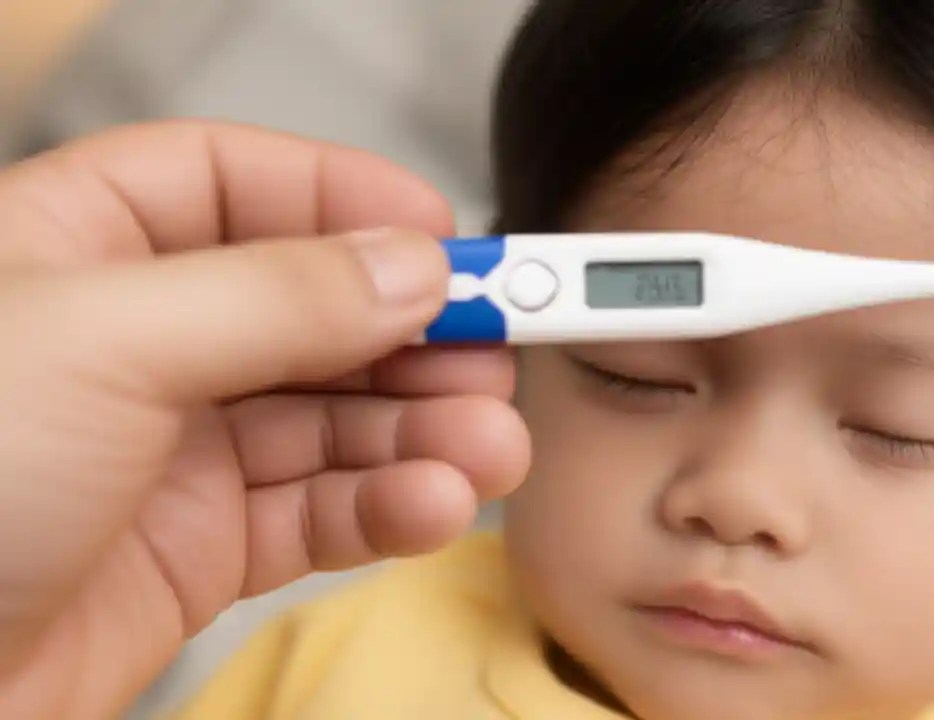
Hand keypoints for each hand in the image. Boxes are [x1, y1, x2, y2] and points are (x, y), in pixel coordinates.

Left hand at [0, 121, 529, 717]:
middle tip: (496, 352)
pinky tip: (433, 505)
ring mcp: (170, 451)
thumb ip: (273, 297)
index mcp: (76, 250)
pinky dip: (387, 507)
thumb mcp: (104, 346)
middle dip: (412, 333)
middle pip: (309, 308)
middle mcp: (133, 345)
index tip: (441, 237)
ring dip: (422, 431)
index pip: (231, 185)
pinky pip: (318, 512)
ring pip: (330, 418)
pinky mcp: (199, 550)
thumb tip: (406, 266)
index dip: (342, 200)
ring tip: (489, 448)